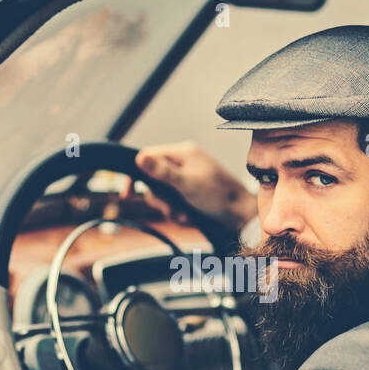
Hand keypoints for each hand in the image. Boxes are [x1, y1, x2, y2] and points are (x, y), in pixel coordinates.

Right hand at [126, 141, 256, 230]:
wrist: (241, 215)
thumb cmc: (219, 196)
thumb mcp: (186, 184)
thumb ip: (162, 172)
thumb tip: (139, 158)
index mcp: (183, 153)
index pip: (148, 156)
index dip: (135, 174)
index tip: (127, 193)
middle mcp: (184, 162)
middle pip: (153, 178)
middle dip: (159, 198)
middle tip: (169, 208)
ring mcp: (187, 177)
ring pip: (163, 193)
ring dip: (169, 208)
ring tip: (183, 214)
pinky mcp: (191, 192)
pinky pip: (174, 202)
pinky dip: (178, 212)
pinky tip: (189, 217)